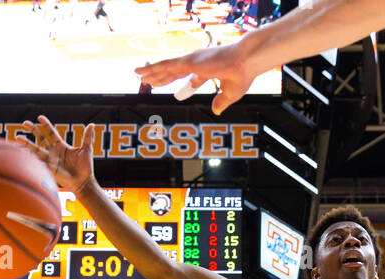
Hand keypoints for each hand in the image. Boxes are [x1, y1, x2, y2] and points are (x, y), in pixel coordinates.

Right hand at [19, 114, 94, 191]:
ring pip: (36, 149)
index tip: (40, 117)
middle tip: (24, 123)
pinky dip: (31, 158)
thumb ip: (86, 137)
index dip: (46, 125)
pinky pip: (39, 162)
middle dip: (33, 130)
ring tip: (17, 138)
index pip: (51, 132)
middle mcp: (53, 152)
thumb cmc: (86, 168)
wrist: (84, 182)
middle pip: (40, 138)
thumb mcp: (86, 150)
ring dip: (27, 144)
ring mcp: (50, 160)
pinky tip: (22, 153)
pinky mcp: (50, 168)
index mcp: (61, 146)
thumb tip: (92, 125)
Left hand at [135, 39, 255, 115]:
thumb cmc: (243, 75)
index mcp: (208, 69)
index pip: (192, 77)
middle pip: (174, 71)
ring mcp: (191, 61)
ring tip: (138, 74)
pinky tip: (142, 72)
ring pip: (166, 68)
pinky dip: (153, 69)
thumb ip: (221, 102)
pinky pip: (165, 66)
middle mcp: (198, 63)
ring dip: (152, 72)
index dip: (184, 84)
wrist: (246, 62)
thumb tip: (215, 111)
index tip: (177, 90)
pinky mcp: (188, 62)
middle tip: (150, 81)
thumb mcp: (230, 94)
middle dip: (162, 77)